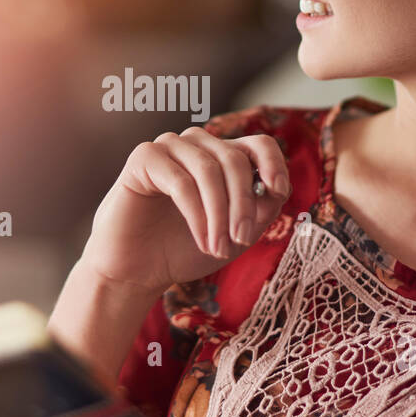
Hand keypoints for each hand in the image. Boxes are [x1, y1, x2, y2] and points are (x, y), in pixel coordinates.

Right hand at [78, 126, 291, 295]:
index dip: (273, 163)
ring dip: (220, 214)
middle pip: (235, 159)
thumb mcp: (237, 233)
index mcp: (221, 156)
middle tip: (241, 240)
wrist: (138, 272)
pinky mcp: (144, 157)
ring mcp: (169, 147)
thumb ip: (262, 208)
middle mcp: (197, 145)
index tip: (277, 191)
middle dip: (243, 204)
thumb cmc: (185, 250)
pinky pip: (181, 180)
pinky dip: (197, 214)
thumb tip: (276, 186)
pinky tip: (202, 239)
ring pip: (209, 169)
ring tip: (219, 247)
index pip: (258, 144)